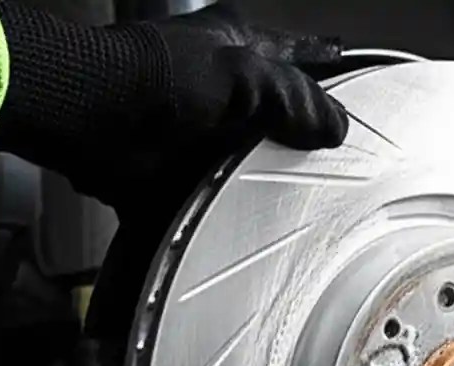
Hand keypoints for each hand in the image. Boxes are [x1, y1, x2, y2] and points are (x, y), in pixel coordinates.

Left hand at [0, 0, 348, 210]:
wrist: (88, 116)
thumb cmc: (156, 78)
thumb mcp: (245, 75)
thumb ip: (296, 99)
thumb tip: (335, 126)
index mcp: (241, 46)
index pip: (302, 59)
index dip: (333, 75)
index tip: (365, 96)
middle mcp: (221, 88)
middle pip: (278, 115)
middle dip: (304, 140)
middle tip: (340, 165)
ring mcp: (199, 132)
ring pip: (248, 159)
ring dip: (266, 182)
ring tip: (304, 206)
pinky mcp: (176, 173)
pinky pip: (211, 196)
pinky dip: (227, 212)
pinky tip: (250, 230)